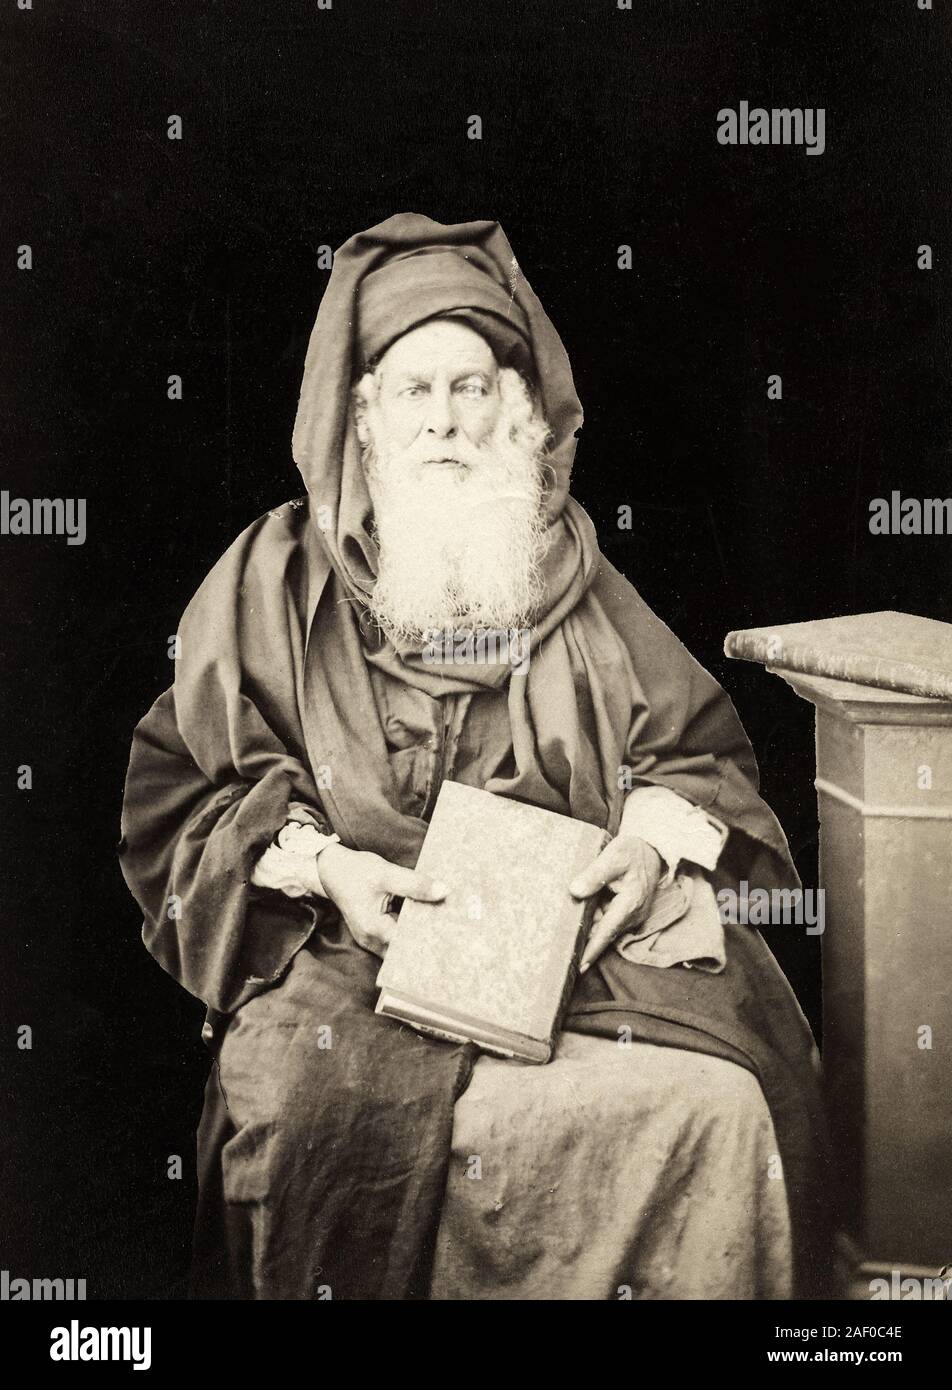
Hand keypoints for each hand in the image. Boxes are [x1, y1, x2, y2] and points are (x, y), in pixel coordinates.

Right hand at [316, 842, 447, 957]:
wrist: (330, 870)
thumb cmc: (356, 871)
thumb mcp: (386, 873)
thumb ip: (415, 884)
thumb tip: (444, 891)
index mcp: (374, 929)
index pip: (410, 943)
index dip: (432, 940)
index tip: (456, 936)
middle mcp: (372, 941)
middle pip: (407, 950)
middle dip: (429, 942)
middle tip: (458, 935)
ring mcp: (371, 940)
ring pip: (402, 946)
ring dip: (420, 938)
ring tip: (447, 928)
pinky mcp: (374, 934)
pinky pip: (396, 939)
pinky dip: (410, 932)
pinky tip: (427, 921)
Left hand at [569, 834, 664, 973]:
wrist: (651, 849)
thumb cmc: (632, 852)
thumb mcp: (612, 857)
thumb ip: (593, 874)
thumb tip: (575, 891)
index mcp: (630, 903)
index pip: (607, 931)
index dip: (592, 949)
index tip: (580, 966)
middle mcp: (634, 914)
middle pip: (605, 933)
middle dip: (586, 942)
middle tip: (564, 951)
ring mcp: (633, 914)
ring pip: (606, 927)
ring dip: (589, 928)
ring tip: (567, 933)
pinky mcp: (629, 912)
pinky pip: (609, 920)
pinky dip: (595, 919)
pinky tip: (580, 915)